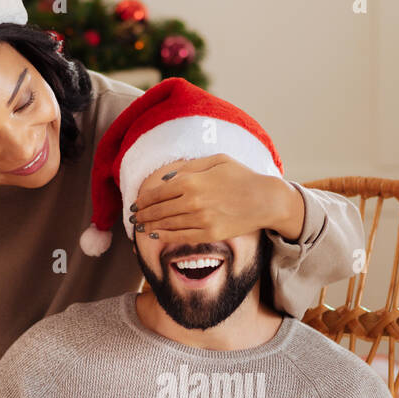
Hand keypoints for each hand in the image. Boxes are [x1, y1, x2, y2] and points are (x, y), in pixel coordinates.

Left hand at [131, 155, 304, 243]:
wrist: (265, 200)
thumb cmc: (241, 176)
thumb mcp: (216, 160)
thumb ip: (189, 167)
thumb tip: (166, 178)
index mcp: (192, 181)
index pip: (158, 192)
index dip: (143, 200)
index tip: (135, 204)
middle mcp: (193, 201)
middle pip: (159, 210)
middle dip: (142, 214)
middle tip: (133, 218)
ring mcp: (201, 220)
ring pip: (167, 225)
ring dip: (150, 226)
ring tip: (140, 227)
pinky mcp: (209, 234)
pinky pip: (181, 236)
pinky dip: (165, 236)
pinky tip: (156, 235)